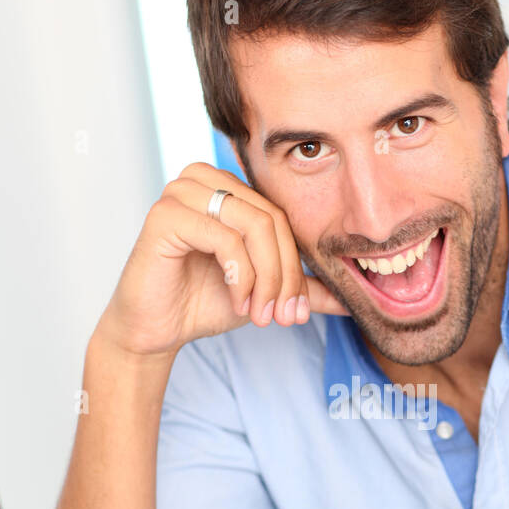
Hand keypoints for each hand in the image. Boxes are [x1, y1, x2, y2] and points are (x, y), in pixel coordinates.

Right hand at [96, 160, 346, 356]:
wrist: (155, 329)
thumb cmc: (203, 302)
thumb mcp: (265, 291)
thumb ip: (304, 289)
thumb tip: (352, 301)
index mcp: (228, 186)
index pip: (282, 217)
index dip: (296, 266)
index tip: (294, 311)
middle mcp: (204, 179)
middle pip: (271, 219)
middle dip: (284, 275)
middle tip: (281, 315)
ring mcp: (181, 192)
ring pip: (253, 226)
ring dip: (265, 278)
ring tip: (259, 313)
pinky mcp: (164, 215)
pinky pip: (223, 237)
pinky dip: (239, 275)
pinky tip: (236, 300)